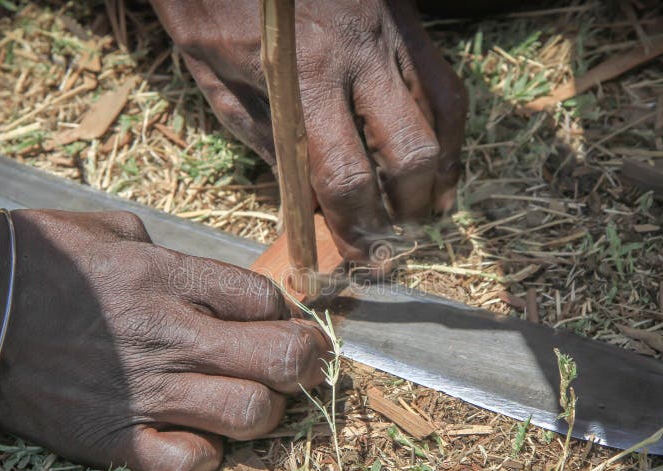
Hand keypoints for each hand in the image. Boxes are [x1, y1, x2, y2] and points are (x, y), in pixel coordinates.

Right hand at [0, 210, 328, 470]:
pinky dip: (203, 457)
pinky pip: (185, 465)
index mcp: (171, 277)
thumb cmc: (34, 258)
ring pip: (251, 414)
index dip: (287, 312)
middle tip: (303, 364)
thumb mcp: (106, 229)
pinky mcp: (113, 437)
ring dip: (265, 411)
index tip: (280, 321)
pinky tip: (197, 438)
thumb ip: (161, 247)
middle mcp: (172, 335)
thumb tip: (191, 266)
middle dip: (307, 362)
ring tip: (253, 402)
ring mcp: (146, 391)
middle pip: (282, 357)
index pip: (267, 299)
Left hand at [151, 0, 466, 260]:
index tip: (360, 254)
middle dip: (409, 207)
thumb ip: (266, 137)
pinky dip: (447, 124)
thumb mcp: (215, 76)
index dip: (356, 227)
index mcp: (302, 77)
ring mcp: (389, 30)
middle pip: (412, 152)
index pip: (345, 177)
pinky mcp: (403, 14)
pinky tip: (439, 151)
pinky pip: (442, 77)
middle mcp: (359, 54)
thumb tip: (306, 194)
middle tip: (395, 233)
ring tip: (429, 205)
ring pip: (441, 114)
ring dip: (441, 170)